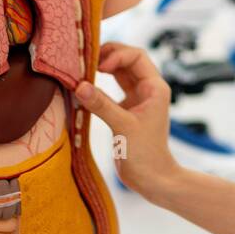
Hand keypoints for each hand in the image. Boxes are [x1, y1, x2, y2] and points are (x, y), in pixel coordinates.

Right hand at [73, 43, 180, 200]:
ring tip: (84, 68)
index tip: (97, 66)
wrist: (152, 178)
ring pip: (121, 72)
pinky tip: (86, 85)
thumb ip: (101, 105)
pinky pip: (114, 87)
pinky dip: (100, 83)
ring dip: (103, 67)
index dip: (117, 55)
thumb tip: (79, 85)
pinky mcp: (128, 109)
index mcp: (155, 87)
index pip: (137, 56)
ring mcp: (138, 98)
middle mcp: (148, 89)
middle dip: (109, 55)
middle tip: (87, 61)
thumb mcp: (122, 127)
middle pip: (129, 59)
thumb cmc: (144, 154)